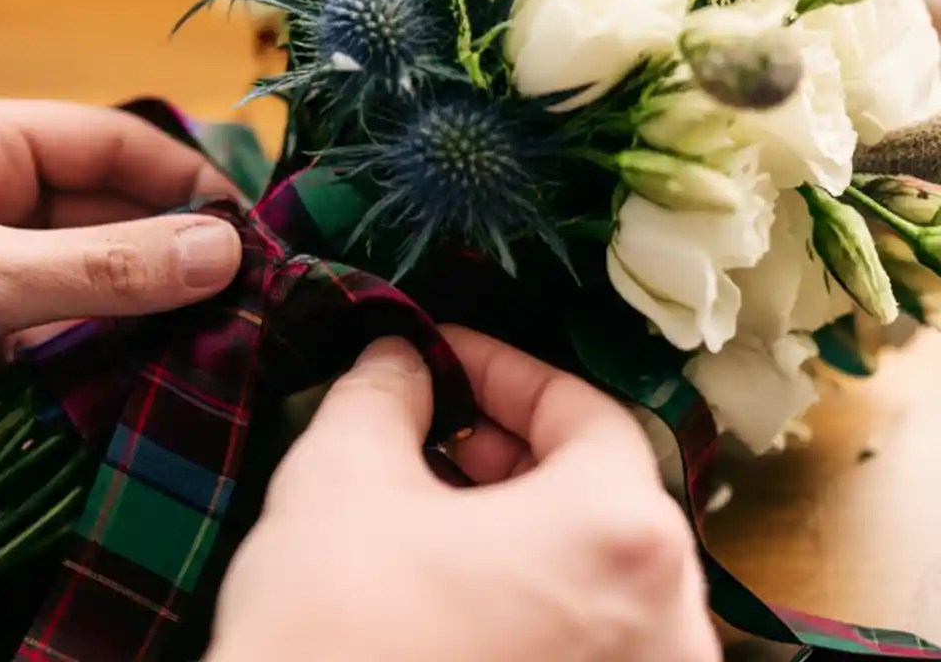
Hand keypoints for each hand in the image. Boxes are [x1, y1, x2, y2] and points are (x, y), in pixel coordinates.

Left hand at [0, 98, 242, 466]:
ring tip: (216, 357)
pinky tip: (149, 391)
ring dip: (144, 322)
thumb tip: (222, 253)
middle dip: (175, 263)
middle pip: (114, 222)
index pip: (118, 147)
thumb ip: (98, 271)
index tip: (256, 240)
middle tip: (249, 313)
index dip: (190, 186)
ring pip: (95, 291)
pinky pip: (63, 346)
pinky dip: (102, 367)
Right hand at [209, 327, 718, 661]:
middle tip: (435, 430)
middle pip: (600, 494)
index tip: (447, 361)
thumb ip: (383, 392)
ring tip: (432, 507)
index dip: (504, 372)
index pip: (586, 413)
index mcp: (621, 540)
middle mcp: (665, 625)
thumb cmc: (330, 641)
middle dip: (510, 450)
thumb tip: (401, 364)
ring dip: (518, 523)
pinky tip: (451, 587)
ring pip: (592, 571)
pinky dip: (529, 595)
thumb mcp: (340, 478)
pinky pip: (584, 638)